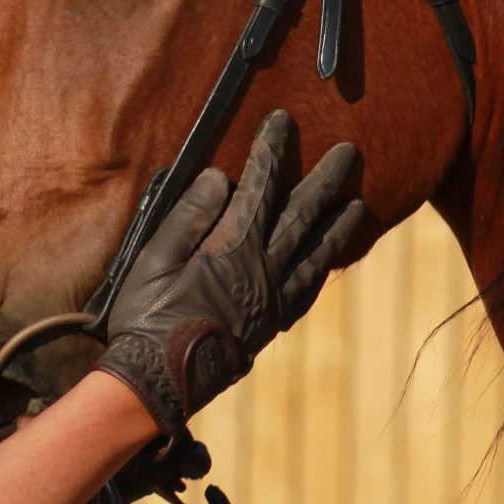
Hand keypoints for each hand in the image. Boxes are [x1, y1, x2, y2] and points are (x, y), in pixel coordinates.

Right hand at [93, 110, 366, 433]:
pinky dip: (323, 267)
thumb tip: (220, 178)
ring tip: (357, 203)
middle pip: (302, 214)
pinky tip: (329, 259)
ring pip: (316, 252)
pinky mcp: (272, 323)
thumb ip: (189, 215)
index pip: (260, 186)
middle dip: (325, 179)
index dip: (271, 150)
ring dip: (338, 224)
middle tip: (349, 151)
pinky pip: (307, 288)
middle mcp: (263, 270)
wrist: (160, 381)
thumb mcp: (154, 259)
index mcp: (233, 247)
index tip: (282, 121)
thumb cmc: (146, 317)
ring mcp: (273, 299)